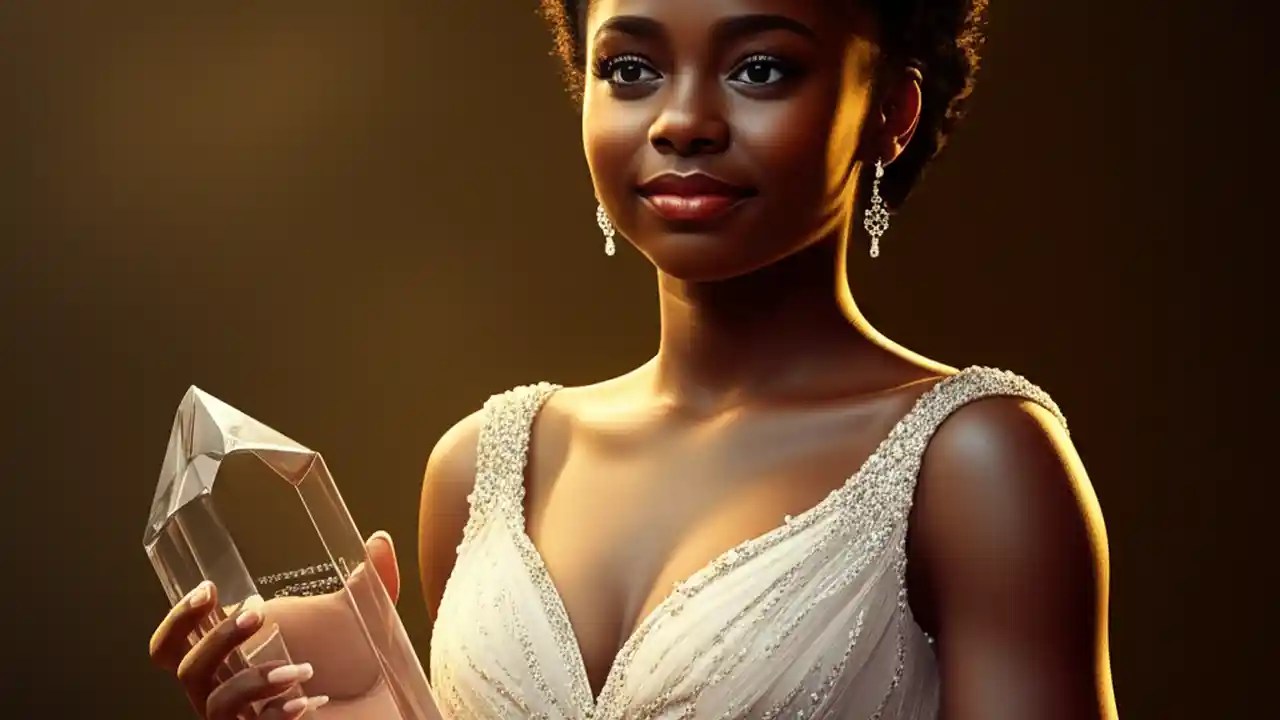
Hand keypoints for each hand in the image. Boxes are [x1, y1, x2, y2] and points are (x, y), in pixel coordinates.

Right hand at [148, 531, 400, 718]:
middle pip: (185, 669)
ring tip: (301, 669)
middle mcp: (224, 691)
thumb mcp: (360, 622)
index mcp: (230, 659)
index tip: (210, 588)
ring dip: (253, 680)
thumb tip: (379, 540)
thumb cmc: (352, 670)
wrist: (374, 711)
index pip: (174, 645)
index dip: (179, 618)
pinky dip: (275, 715)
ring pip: (216, 704)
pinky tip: (305, 703)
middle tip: (257, 612)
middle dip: (217, 638)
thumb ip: (368, 585)